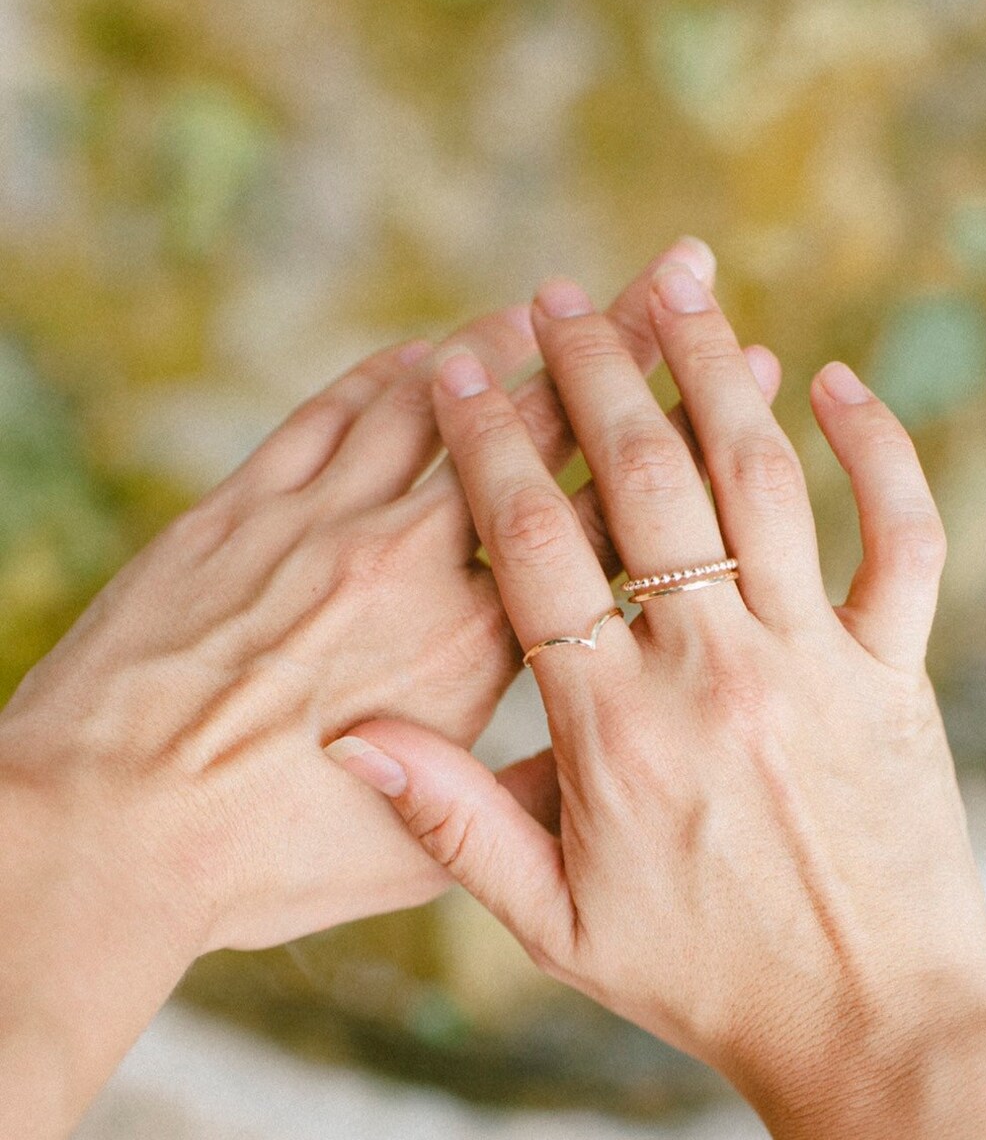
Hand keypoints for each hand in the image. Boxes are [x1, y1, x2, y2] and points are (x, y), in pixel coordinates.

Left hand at [0, 240, 715, 954]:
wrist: (105, 828)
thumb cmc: (263, 862)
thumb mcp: (417, 859)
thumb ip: (513, 794)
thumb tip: (592, 758)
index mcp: (473, 655)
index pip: (602, 526)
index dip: (676, 449)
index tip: (726, 389)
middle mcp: (412, 567)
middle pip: (539, 432)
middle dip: (617, 348)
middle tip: (673, 276)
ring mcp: (323, 524)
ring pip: (437, 400)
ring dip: (506, 342)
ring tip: (559, 300)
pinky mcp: (241, 508)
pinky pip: (333, 410)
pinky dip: (388, 373)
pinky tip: (421, 351)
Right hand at [327, 261, 985, 1120]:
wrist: (866, 1026)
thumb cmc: (703, 982)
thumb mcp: (556, 924)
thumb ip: (455, 824)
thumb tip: (356, 738)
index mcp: (614, 729)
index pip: (535, 550)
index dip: (490, 448)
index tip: (459, 375)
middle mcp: (714, 672)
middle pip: (644, 485)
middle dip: (593, 377)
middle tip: (559, 298)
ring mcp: (818, 662)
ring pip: (761, 481)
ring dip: (712, 376)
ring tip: (675, 294)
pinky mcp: (899, 673)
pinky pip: (902, 538)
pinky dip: (880, 453)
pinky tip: (840, 387)